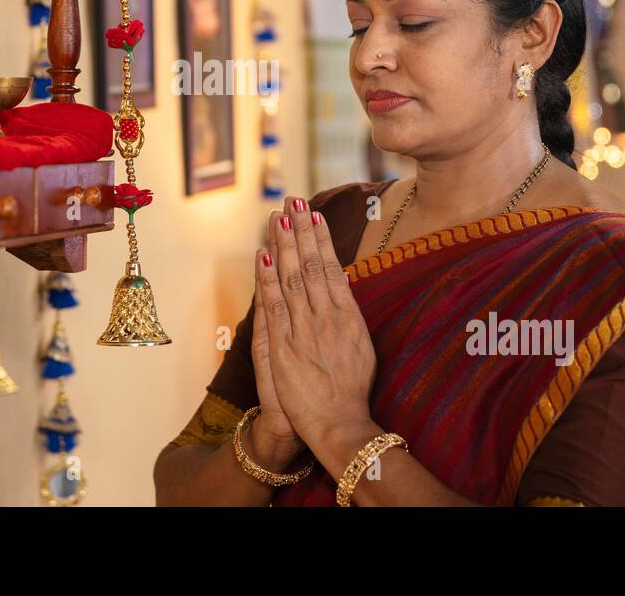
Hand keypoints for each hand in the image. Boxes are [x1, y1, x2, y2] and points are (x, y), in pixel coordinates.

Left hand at [257, 196, 376, 445]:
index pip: (332, 267)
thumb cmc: (351, 391)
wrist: (339, 426)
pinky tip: (264, 254)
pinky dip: (268, 277)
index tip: (314, 213)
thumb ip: (348, 314)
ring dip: (284, 244)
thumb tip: (342, 282)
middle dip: (301, 230)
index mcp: (348, 316)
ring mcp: (304, 330)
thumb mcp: (360, 347)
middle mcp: (326, 317)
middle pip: (311, 264)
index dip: (321, 238)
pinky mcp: (284, 346)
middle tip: (293, 200)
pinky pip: (274, 304)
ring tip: (277, 216)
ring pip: (292, 277)